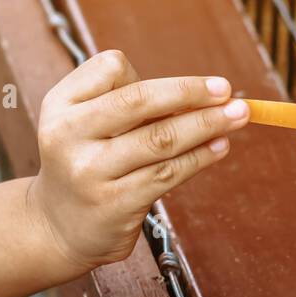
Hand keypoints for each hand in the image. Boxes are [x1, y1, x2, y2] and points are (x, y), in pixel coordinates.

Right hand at [26, 50, 249, 272]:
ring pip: (160, 139)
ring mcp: (89, 172)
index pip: (111, 68)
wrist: (57, 228)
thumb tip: (201, 93)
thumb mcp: (84, 120)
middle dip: (190, 92)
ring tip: (238, 115)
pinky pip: (167, 173)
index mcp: (60, 105)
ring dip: (207, 124)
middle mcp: (68, 136)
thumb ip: (127, 100)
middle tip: (227, 89)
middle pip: (138, 101)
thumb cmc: (87, 160)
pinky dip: (199, 157)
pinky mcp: (114, 204)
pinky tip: (220, 146)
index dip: (150, 74)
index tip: (192, 86)